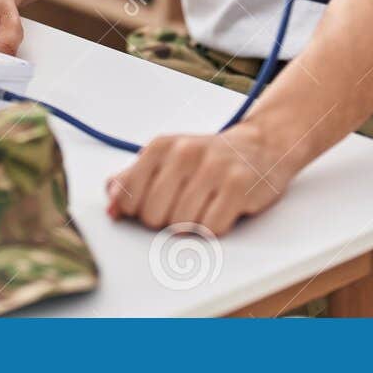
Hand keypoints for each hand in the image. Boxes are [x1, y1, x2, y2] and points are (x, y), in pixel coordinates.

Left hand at [105, 124, 292, 236]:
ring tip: (205, 204)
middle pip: (153, 216)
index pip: (130, 198)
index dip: (139, 211)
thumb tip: (111, 206)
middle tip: (185, 204)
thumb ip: (133, 180)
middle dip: (167, 220)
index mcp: (161, 146)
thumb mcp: (166, 160)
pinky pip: (211, 229)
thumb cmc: (208, 158)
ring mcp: (213, 168)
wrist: (261, 144)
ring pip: (181, 225)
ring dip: (193, 225)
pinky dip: (215, 228)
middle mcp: (184, 153)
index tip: (155, 203)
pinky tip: (222, 209)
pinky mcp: (238, 186)